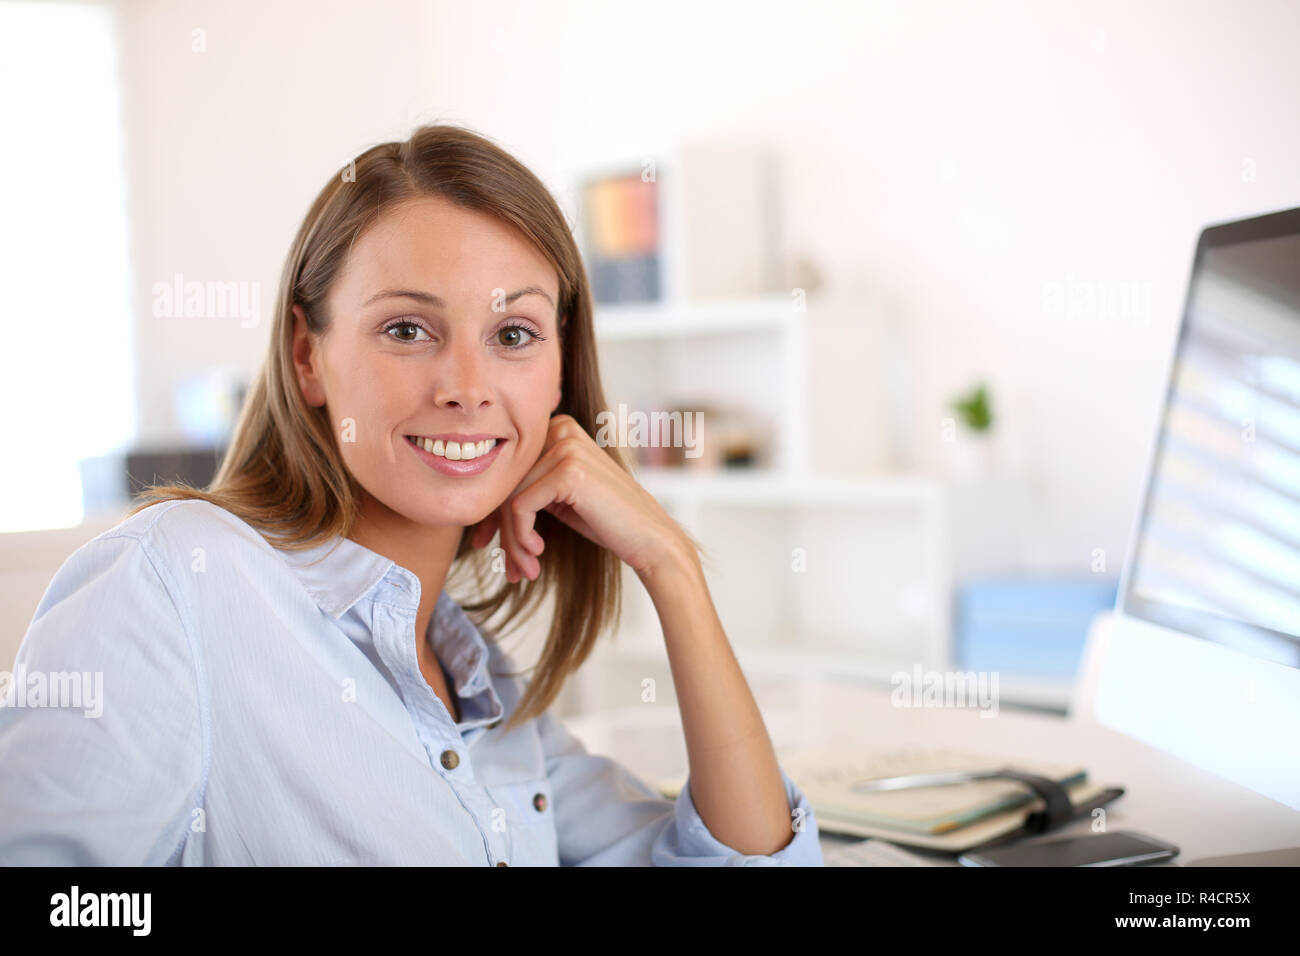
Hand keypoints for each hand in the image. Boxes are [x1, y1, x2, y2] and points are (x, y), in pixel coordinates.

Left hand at [470, 414, 690, 582]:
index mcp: (556, 429)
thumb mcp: (557, 497)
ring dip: (512, 543)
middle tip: (508, 569)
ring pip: (509, 499)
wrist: (649, 538)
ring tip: (523, 571)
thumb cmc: (605, 521)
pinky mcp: (567, 471)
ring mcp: (565, 447)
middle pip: (505, 484)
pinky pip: (520, 508)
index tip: (485, 544)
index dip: (491, 511)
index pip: (507, 471)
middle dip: (500, 531)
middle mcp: (559, 430)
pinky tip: (537, 554)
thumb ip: (525, 487)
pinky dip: (521, 537)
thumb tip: (474, 504)